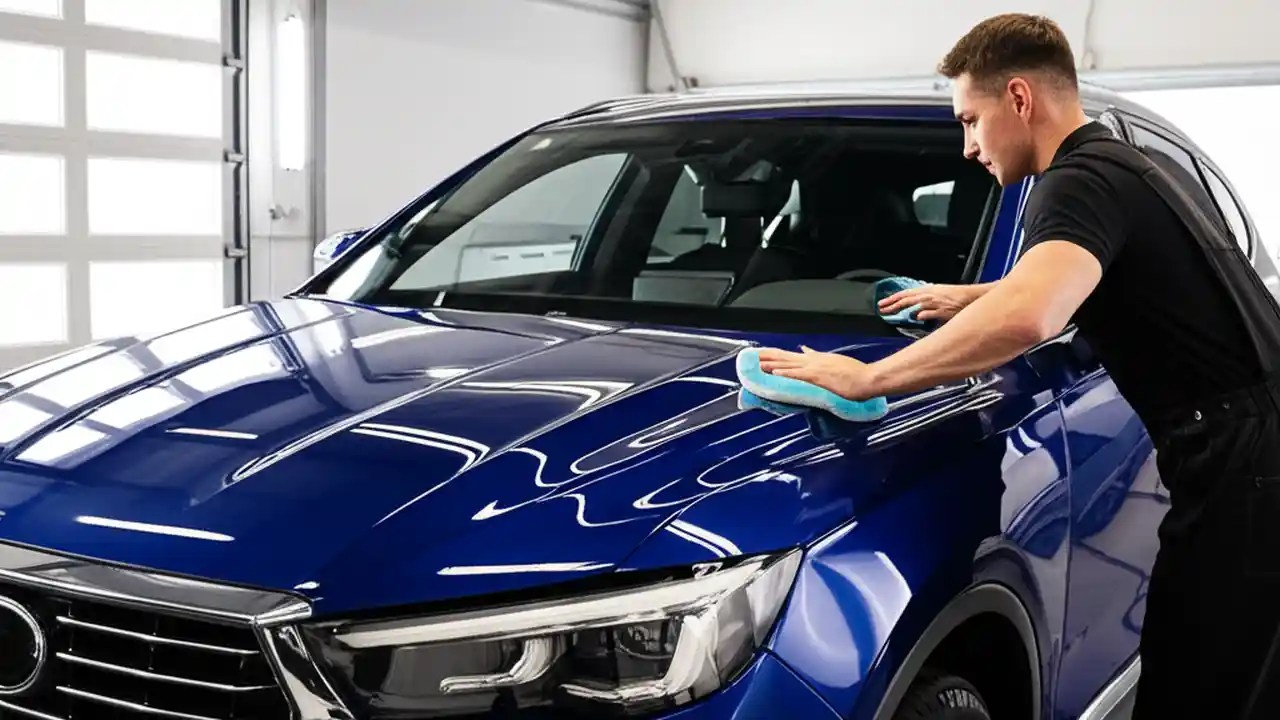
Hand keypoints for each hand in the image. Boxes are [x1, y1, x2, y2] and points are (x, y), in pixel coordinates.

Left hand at [756, 346, 879, 399]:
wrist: (868, 378)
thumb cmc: (854, 373)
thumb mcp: (833, 361)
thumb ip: (816, 356)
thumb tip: (804, 350)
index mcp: (815, 358)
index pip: (789, 355)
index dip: (773, 354)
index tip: (759, 353)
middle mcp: (812, 361)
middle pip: (785, 357)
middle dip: (767, 356)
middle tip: (750, 356)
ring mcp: (815, 368)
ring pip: (789, 364)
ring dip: (772, 364)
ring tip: (756, 364)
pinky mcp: (820, 377)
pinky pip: (800, 375)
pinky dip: (787, 373)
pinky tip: (775, 372)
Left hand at [878, 283, 976, 321]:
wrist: (972, 297)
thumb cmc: (956, 297)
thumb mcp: (938, 294)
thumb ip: (926, 301)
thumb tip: (916, 310)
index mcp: (927, 291)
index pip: (906, 294)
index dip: (893, 298)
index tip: (882, 303)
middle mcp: (929, 295)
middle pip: (907, 299)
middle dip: (892, 304)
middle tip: (881, 309)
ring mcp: (935, 303)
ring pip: (915, 304)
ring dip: (902, 308)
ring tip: (890, 313)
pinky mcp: (943, 311)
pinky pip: (930, 312)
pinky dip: (922, 314)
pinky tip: (915, 317)